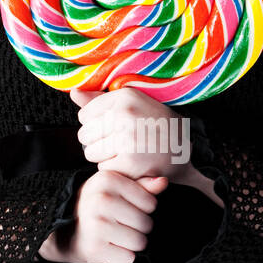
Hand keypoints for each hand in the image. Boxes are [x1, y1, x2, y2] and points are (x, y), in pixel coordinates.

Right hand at [37, 170, 168, 262]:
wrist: (60, 232)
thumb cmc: (94, 208)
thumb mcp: (114, 189)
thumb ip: (141, 185)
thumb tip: (163, 182)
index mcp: (107, 180)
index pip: (151, 203)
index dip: (142, 210)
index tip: (125, 210)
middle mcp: (101, 200)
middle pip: (146, 224)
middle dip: (137, 229)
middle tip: (118, 226)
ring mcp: (97, 224)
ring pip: (139, 242)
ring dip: (130, 244)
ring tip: (114, 237)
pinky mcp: (95, 248)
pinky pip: (128, 258)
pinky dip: (121, 257)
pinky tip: (108, 247)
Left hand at [70, 86, 190, 181]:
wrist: (189, 153)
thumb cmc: (157, 127)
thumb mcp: (134, 105)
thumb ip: (100, 99)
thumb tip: (73, 91)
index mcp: (125, 96)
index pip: (85, 115)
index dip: (97, 124)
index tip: (117, 127)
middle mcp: (125, 113)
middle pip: (84, 135)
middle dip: (98, 142)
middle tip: (123, 143)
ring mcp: (128, 137)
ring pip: (91, 153)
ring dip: (104, 157)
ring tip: (126, 153)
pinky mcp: (130, 161)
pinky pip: (103, 169)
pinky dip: (115, 171)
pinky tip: (131, 165)